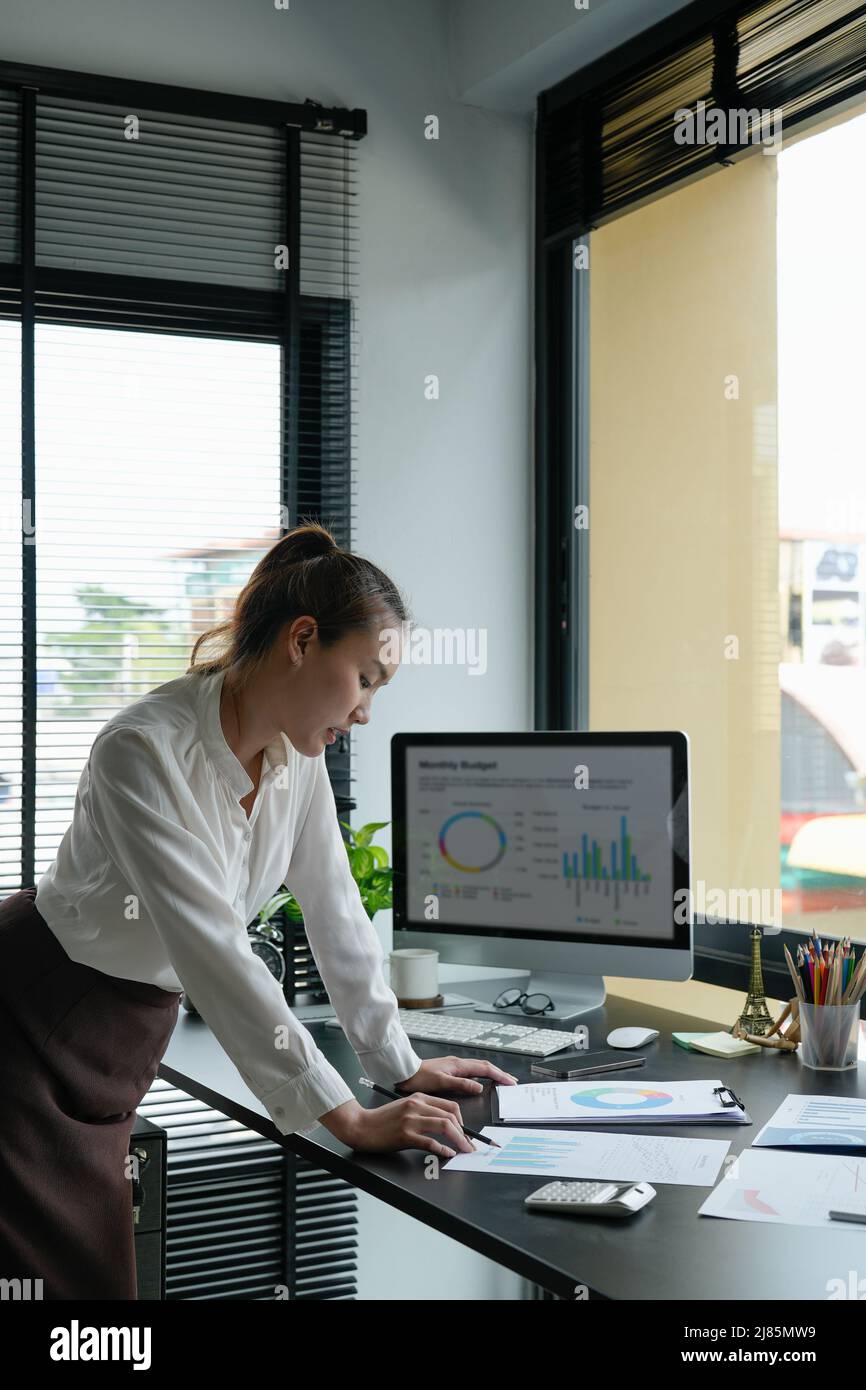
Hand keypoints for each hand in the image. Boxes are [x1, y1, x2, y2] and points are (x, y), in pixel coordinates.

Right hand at [316, 1057, 518, 1157]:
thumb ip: (424, 1113)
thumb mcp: (405, 1109)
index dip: (464, 1122)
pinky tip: (447, 1154)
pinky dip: (442, 1149)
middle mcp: (417, 1106)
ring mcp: (411, 1120)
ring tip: (464, 1151)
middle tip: (470, 1146)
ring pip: (445, 1125)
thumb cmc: (382, 1120)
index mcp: (419, 1098)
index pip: (451, 1106)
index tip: (467, 1134)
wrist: (360, 1125)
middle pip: (451, 1115)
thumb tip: (446, 1125)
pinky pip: (430, 1142)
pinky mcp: (405, 1134)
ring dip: (459, 1140)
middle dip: (465, 1132)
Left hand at [394, 1055, 519, 1096]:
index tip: (510, 1082)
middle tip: (511, 1081)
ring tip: (501, 1081)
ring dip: (492, 1074)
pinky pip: (471, 1072)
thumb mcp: (441, 1082)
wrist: (404, 1072)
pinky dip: (482, 1076)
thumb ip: (461, 1084)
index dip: (499, 1075)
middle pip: (484, 1067)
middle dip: (499, 1073)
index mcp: (458, 1065)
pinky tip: (482, 1082)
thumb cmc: (419, 1077)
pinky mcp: (450, 1071)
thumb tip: (479, 1087)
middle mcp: (458, 1064)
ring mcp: (454, 1066)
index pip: (484, 1069)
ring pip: (479, 1069)